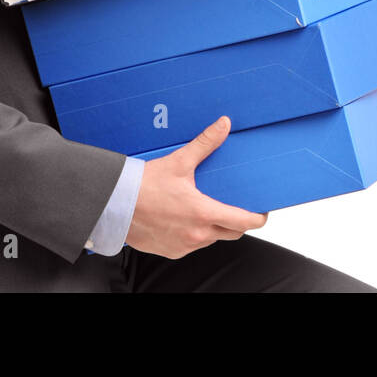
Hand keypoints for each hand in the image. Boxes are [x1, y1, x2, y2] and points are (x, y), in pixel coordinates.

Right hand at [124, 115, 268, 258]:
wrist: (114, 205)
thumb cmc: (145, 185)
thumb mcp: (178, 162)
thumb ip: (205, 144)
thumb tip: (223, 125)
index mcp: (203, 213)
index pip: (243, 222)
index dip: (257, 217)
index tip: (262, 212)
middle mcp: (197, 234)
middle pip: (232, 233)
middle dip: (237, 222)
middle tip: (235, 207)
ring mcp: (184, 246)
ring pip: (211, 239)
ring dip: (214, 227)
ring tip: (206, 208)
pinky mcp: (171, 251)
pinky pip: (192, 246)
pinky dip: (194, 234)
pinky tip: (185, 219)